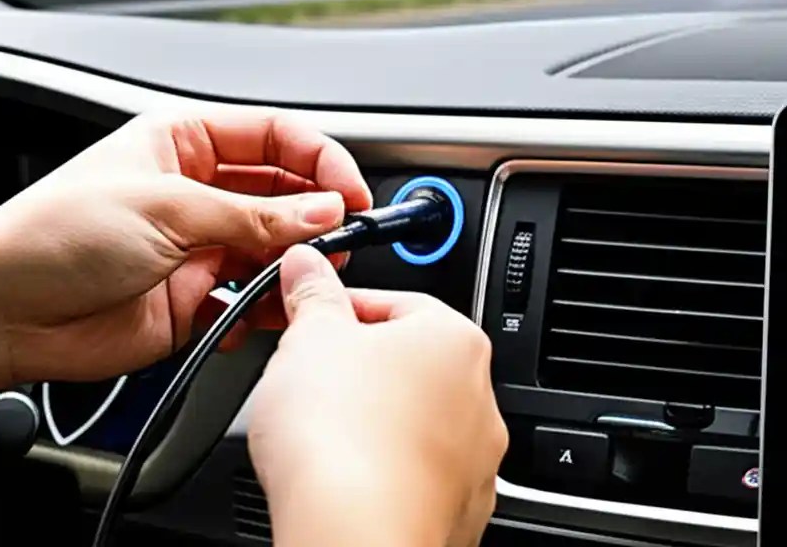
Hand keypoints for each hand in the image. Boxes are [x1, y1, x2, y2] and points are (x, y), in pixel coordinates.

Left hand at [0, 108, 370, 392]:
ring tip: (303, 276)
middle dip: (315, 213)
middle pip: (282, 192)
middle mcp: (193, 191)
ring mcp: (195, 247)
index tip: (350, 192)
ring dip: (293, 264)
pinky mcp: (190, 301)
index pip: (274, 137)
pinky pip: (248, 303)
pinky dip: (263, 311)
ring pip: (272, 250)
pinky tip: (258, 312)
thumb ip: (253, 215)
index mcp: (182, 142)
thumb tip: (322, 211)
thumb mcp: (166, 208)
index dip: (319, 159)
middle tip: (340, 237)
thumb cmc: (53, 235)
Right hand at [249, 246, 507, 546]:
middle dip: (358, 370)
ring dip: (374, 424)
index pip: (396, 303)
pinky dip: (384, 474)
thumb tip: (308, 266)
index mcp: (454, 341)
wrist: (355, 534)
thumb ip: (312, 295)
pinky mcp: (458, 511)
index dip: (340, 309)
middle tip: (308, 379)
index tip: (307, 320)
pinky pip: (416, 478)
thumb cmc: (341, 438)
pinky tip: (346, 478)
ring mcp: (474, 461)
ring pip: (414, 426)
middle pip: (409, 366)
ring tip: (322, 436)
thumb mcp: (309, 340)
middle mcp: (478, 398)